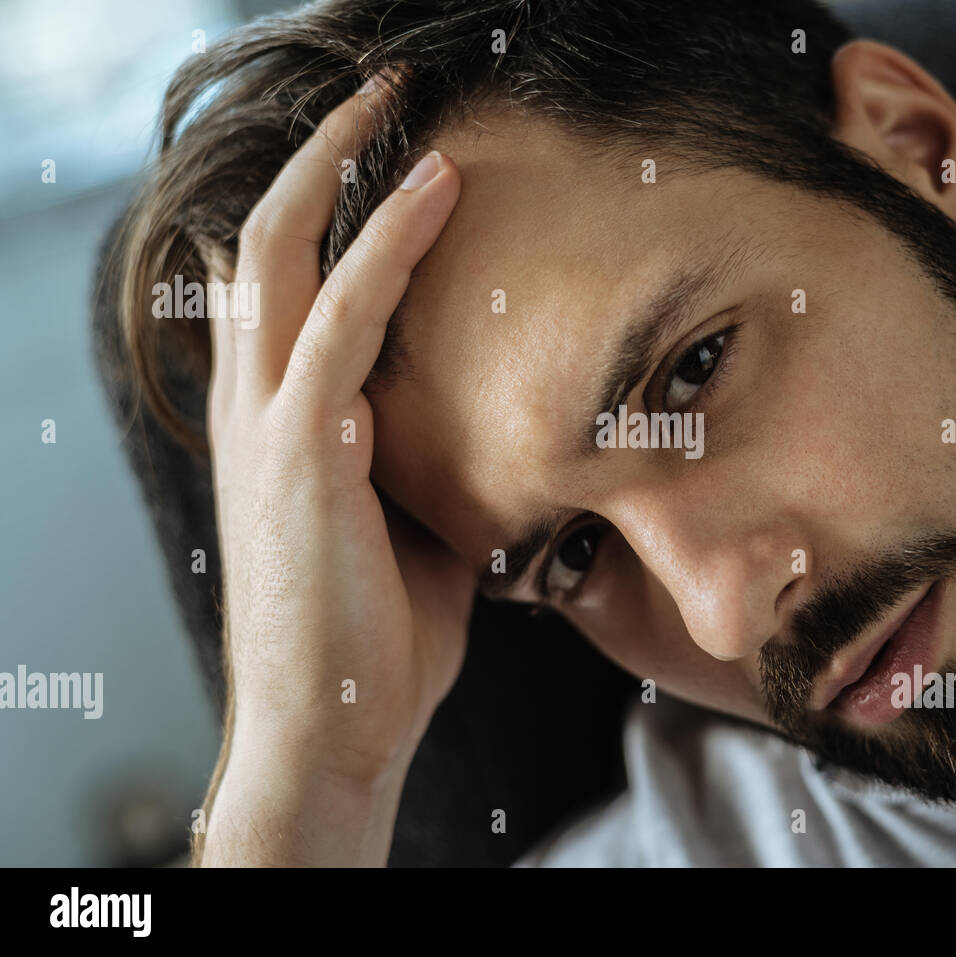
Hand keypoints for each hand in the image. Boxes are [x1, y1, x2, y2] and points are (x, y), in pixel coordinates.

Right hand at [207, 84, 472, 797]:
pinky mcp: (301, 451)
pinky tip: (434, 189)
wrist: (338, 725)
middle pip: (265, 240)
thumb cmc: (377, 633)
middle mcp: (255, 404)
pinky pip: (343, 319)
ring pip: (286, 254)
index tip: (388, 154)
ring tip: (402, 100)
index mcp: (278, 419)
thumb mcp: (409, 522)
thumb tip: (494, 420)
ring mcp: (269, 422)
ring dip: (343, 166)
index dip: (324, 206)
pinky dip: (387, 244)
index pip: (284, 282)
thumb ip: (426, 457)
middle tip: (385, 92)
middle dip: (319, 155)